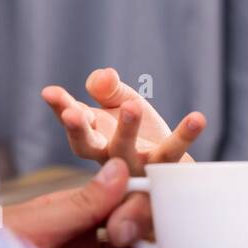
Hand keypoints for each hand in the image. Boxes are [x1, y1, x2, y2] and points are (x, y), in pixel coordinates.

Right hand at [41, 67, 205, 174]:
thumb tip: (103, 75)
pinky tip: (197, 118)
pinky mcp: (162, 171)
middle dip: (77, 129)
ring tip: (132, 105)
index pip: (72, 119)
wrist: (170, 162)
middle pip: (86, 145)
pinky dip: (184, 136)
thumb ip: (108, 88)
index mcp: (92, 135)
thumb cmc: (138, 130)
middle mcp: (107, 156)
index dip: (60, 106)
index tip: (49, 92)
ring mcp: (133, 166)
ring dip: (127, 129)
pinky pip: (173, 154)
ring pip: (125, 151)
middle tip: (71, 113)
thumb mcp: (121, 101)